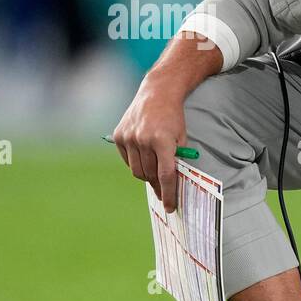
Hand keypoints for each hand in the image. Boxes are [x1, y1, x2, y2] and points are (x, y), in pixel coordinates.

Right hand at [111, 80, 189, 212]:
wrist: (157, 94)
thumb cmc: (173, 118)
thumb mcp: (181, 138)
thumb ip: (176, 160)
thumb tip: (172, 184)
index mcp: (163, 141)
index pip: (166, 175)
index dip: (169, 193)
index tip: (170, 207)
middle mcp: (143, 140)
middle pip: (150, 175)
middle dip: (158, 186)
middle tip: (163, 192)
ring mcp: (129, 138)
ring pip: (137, 170)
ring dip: (147, 176)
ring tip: (154, 174)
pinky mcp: (119, 136)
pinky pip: (127, 160)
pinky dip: (135, 163)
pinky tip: (143, 158)